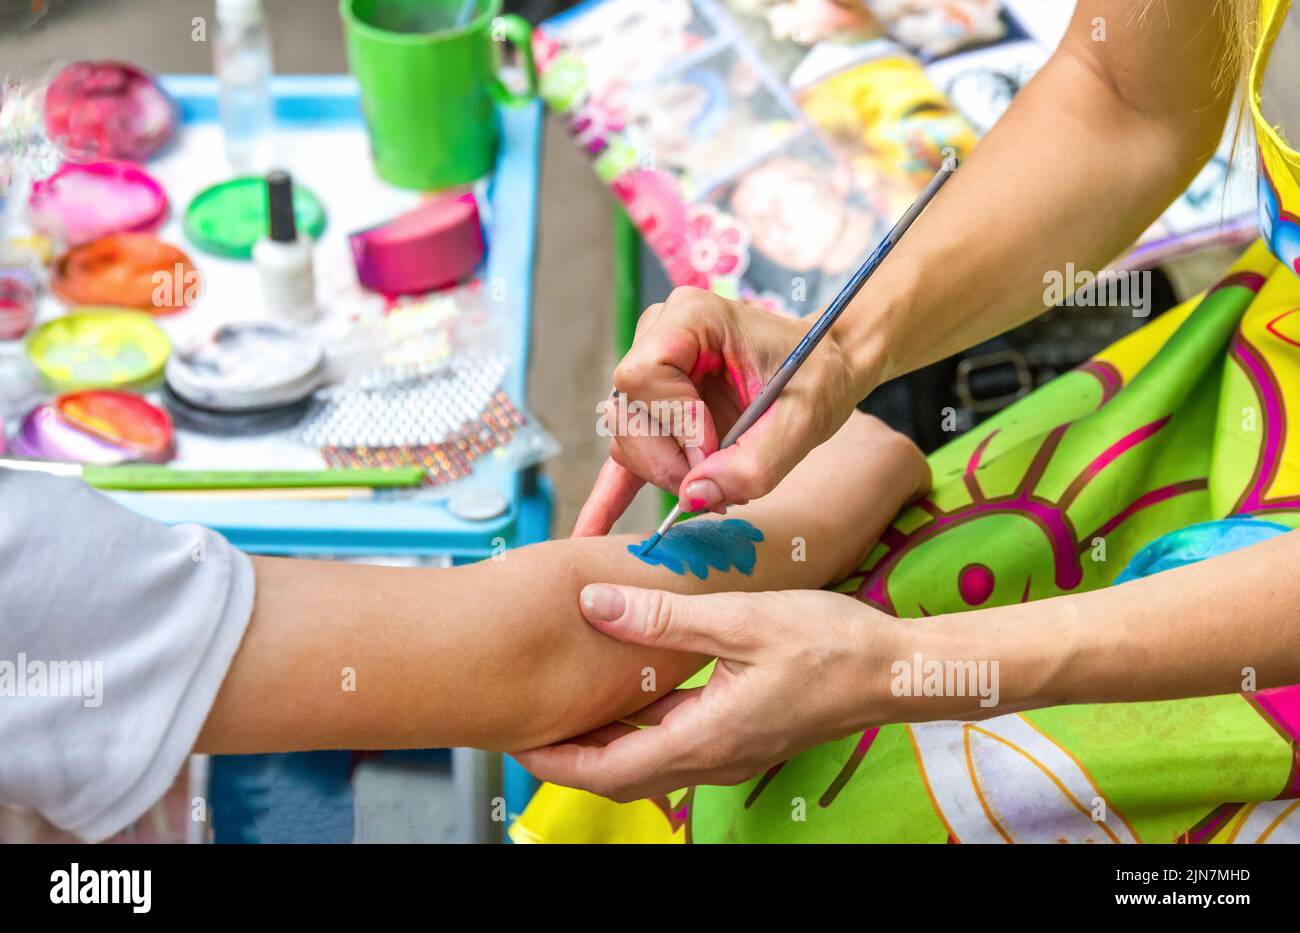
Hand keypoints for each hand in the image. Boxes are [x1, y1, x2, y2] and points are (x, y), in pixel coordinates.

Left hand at [515, 584, 912, 801]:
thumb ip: (663, 617)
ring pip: (649, 761)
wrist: (895, 670)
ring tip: (564, 707)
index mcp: (706, 739)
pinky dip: (641, 726)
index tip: (517, 742)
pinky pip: (677, 743)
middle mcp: (714, 758)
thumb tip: (594, 604)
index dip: (557, 762)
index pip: (610, 772)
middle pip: (622, 776)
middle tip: (527, 725)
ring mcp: (730, 751)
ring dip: (605, 743)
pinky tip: (628, 689)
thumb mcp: (740, 620)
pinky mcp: (743, 735)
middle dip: (571, 758)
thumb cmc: (829, 643)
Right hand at [573, 287, 869, 536]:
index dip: (674, 424)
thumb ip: (754, 463)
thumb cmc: (818, 376)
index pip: (644, 375)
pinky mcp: (656, 411)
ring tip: (714, 489)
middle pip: (628, 412)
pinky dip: (608, 496)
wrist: (827, 368)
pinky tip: (590, 532)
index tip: (716, 451)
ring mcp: (652, 372)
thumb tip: (693, 498)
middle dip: (669, 462)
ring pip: (627, 438)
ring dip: (665, 474)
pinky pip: (624, 455)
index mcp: (693, 315)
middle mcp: (661, 335)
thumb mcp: (803, 421)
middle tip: (717, 488)